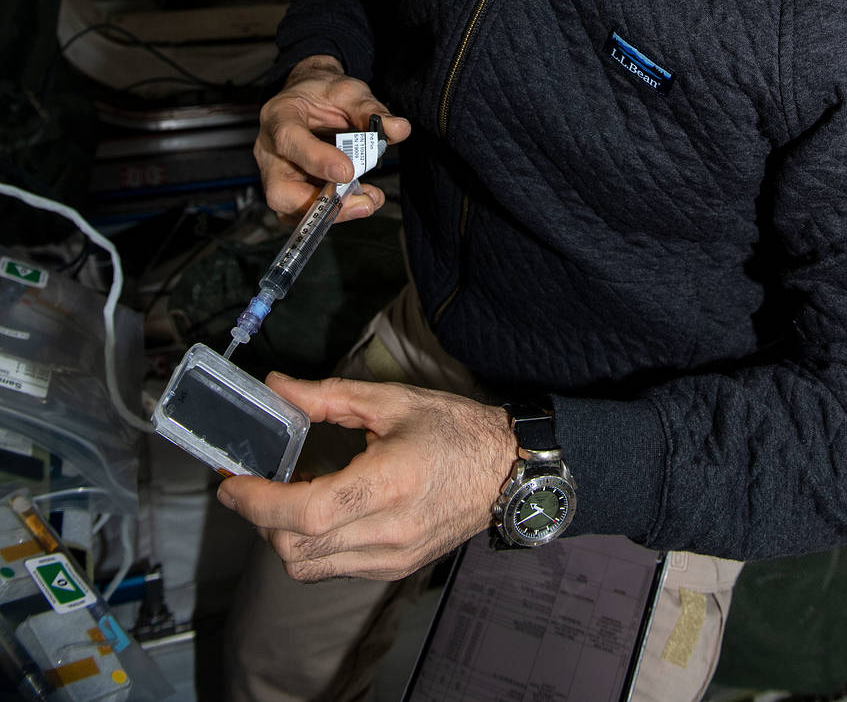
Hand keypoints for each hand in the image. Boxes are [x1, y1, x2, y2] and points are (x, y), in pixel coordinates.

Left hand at [216, 376, 516, 581]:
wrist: (506, 470)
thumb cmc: (453, 428)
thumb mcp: (390, 400)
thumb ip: (327, 396)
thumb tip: (276, 387)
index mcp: (388, 482)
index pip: (305, 512)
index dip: (258, 502)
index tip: (231, 482)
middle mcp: (389, 530)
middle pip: (296, 548)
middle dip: (260, 519)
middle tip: (250, 482)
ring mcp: (392, 557)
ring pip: (308, 567)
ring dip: (280, 536)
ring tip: (284, 495)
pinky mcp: (394, 569)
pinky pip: (333, 568)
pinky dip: (310, 544)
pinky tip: (316, 510)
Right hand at [254, 57, 410, 222]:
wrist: (310, 98)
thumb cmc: (322, 93)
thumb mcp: (348, 91)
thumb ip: (371, 110)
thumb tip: (399, 129)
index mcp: (279, 116)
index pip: (288, 140)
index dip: (316, 159)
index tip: (348, 171)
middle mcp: (270, 151)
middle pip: (280, 190)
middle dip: (322, 203)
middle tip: (362, 201)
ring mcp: (277, 174)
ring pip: (291, 209)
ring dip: (333, 212)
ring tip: (369, 200)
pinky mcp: (290, 190)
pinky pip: (305, 213)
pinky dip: (334, 212)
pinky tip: (361, 199)